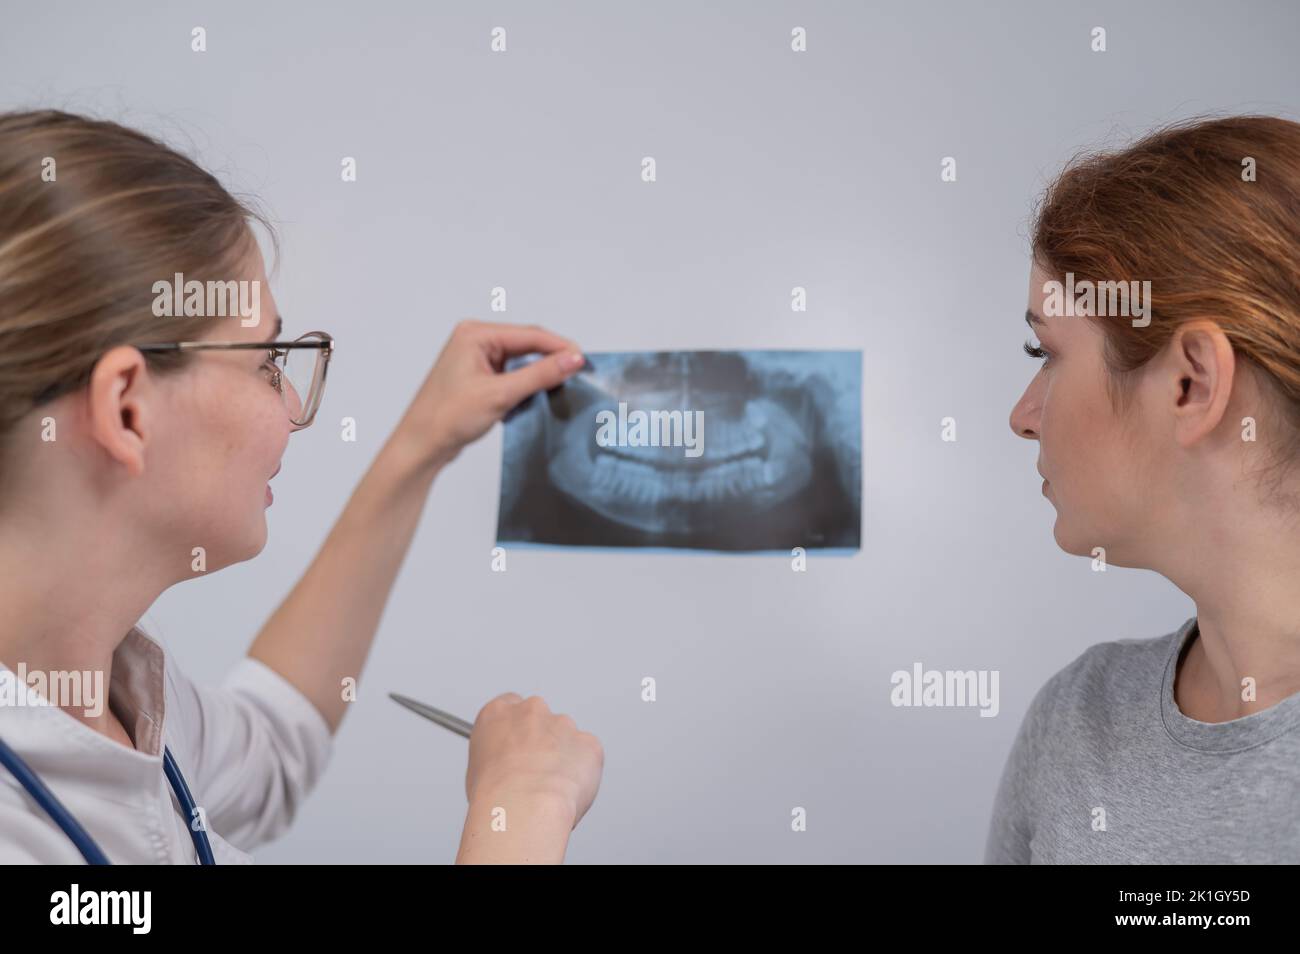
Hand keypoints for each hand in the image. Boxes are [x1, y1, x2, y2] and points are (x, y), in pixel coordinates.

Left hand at [398, 320, 583, 469]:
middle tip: (578, 374)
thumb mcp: (500, 394)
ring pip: (521, 361)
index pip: (529, 335)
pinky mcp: (479, 378)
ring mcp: (476, 359)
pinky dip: (526, 385)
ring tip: (561, 385)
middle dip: (551, 359)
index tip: (583, 361)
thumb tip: (572, 360)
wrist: (421, 445)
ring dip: (539, 374)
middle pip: (526, 345)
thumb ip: (539, 375)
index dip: (559, 347)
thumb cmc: (445, 417)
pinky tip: (538, 396)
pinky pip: (512, 374)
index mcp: (475, 334)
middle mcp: (475, 341)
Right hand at [464, 693, 603, 829]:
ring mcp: (563, 724)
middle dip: (542, 741)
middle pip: (541, 719)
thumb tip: (505, 770)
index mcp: (498, 713)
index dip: (517, 730)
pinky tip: (568, 789)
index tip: (519, 746)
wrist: (523, 806)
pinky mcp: (588, 742)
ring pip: (567, 737)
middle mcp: (531, 711)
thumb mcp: (476, 770)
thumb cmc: (496, 794)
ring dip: (563, 756)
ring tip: (551, 788)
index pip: (510, 705)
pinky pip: (588, 755)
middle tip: (536, 771)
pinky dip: (583, 771)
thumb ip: (496, 755)